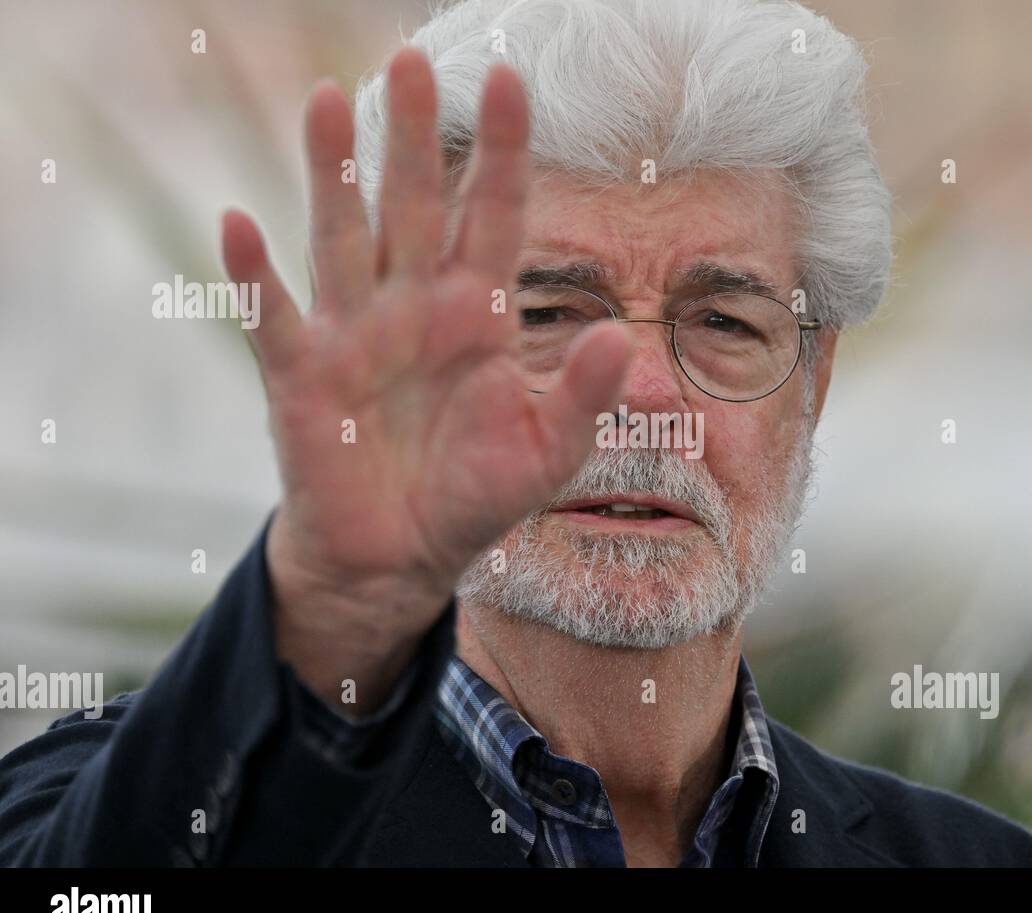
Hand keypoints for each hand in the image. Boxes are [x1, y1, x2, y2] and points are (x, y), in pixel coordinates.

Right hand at [219, 48, 628, 708]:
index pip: (494, 216)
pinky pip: (272, 316)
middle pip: (414, 204)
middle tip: (411, 60)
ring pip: (344, 237)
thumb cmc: (476, 495)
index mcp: (478, 314)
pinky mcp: (300, 375)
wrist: (402, 557)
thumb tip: (616, 336)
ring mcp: (353, 333)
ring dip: (334, 175)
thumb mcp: (547, 451)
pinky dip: (254, 275)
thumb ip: (582, 395)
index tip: (511, 80)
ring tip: (328, 100)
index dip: (501, 152)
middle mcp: (414, 306)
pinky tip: (239, 222)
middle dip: (414, 136)